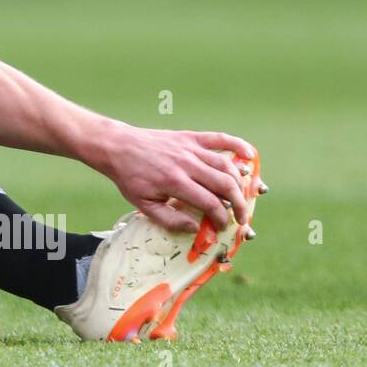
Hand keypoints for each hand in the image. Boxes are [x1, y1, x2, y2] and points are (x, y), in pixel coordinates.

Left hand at [89, 123, 255, 232]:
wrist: (117, 147)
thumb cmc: (129, 177)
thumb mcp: (143, 205)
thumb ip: (169, 220)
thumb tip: (195, 229)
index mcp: (175, 182)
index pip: (210, 203)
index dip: (221, 218)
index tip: (222, 227)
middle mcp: (186, 164)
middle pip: (225, 185)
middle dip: (238, 204)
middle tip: (241, 217)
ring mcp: (190, 148)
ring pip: (226, 165)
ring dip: (240, 182)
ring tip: (243, 196)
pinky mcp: (189, 137)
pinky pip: (219, 139)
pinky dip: (237, 145)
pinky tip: (250, 156)